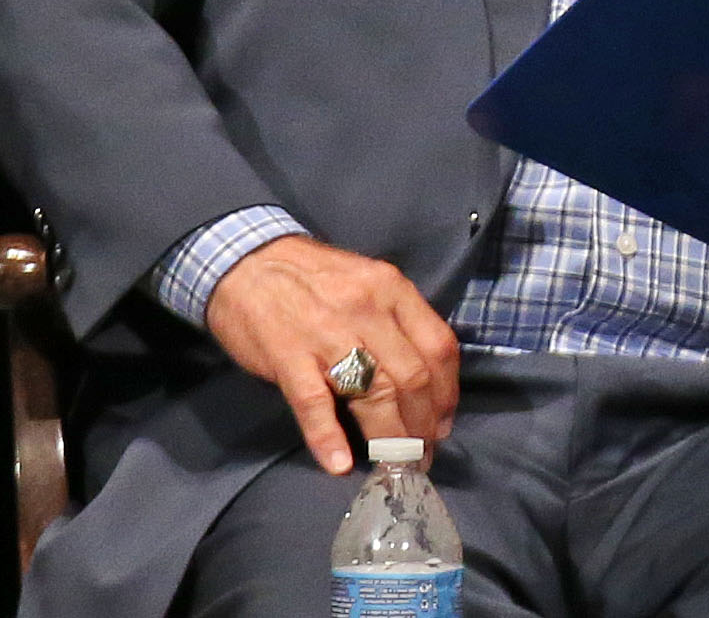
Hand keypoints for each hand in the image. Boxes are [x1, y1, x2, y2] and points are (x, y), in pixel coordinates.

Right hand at [202, 234, 458, 473]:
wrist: (244, 259)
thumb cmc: (313, 278)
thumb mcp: (368, 283)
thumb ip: (396, 321)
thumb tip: (423, 378)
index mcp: (393, 290)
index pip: (439, 347)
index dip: (447, 393)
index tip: (442, 423)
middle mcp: (368, 309)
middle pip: (412, 377)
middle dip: (423, 424)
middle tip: (420, 454)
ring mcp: (326, 333)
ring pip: (374, 393)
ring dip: (390, 438)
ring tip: (394, 465)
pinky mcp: (286, 355)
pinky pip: (314, 402)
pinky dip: (328, 436)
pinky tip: (339, 463)